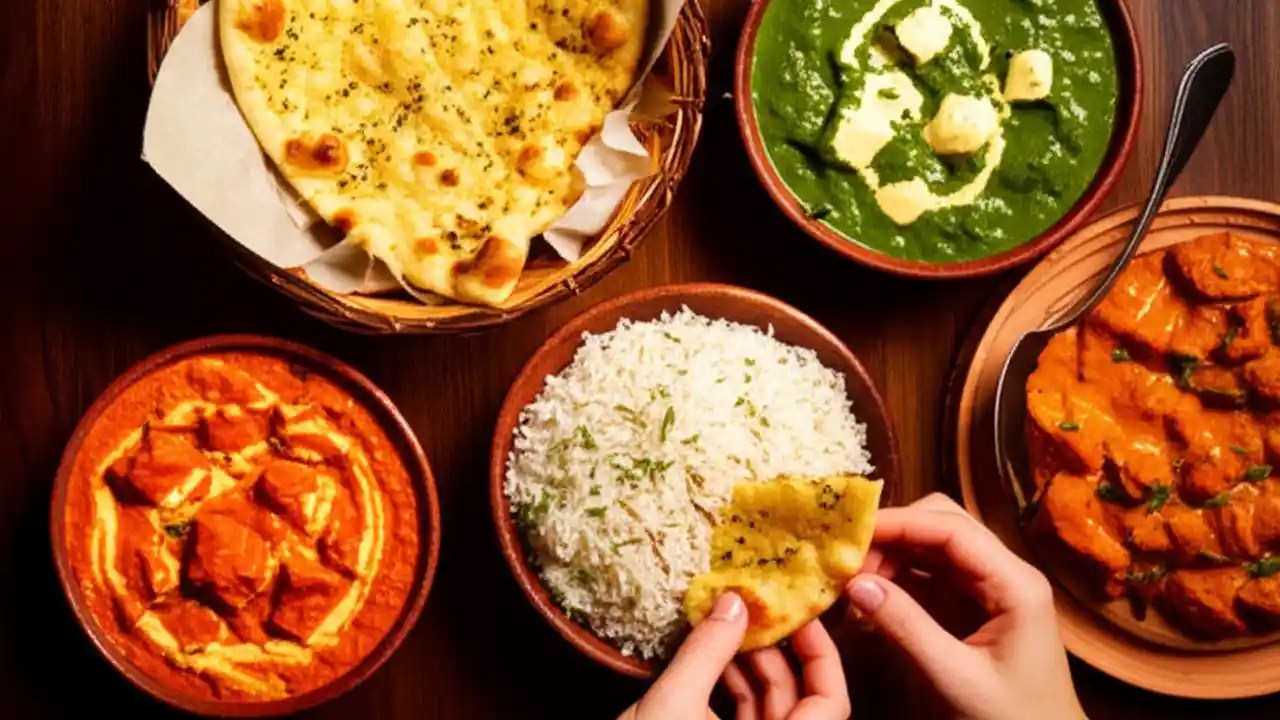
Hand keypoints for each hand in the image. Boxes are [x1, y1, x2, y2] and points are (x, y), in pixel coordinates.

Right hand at [619, 593, 850, 719]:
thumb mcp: (672, 703)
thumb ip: (707, 651)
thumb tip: (733, 601)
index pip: (830, 703)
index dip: (821, 654)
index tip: (799, 615)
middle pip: (802, 703)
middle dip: (778, 653)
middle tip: (751, 613)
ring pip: (774, 712)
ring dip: (753, 669)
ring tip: (725, 632)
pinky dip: (736, 691)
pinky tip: (712, 663)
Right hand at [844, 494, 1084, 719]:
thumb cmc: (1011, 719)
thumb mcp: (955, 679)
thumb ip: (906, 628)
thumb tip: (855, 584)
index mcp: (1015, 584)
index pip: (953, 529)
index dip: (900, 522)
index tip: (851, 534)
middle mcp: (1005, 573)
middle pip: (943, 524)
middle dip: (894, 534)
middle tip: (849, 562)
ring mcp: (988, 587)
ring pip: (933, 545)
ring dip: (892, 554)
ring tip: (854, 583)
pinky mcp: (971, 604)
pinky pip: (930, 573)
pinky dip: (898, 576)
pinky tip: (870, 595)